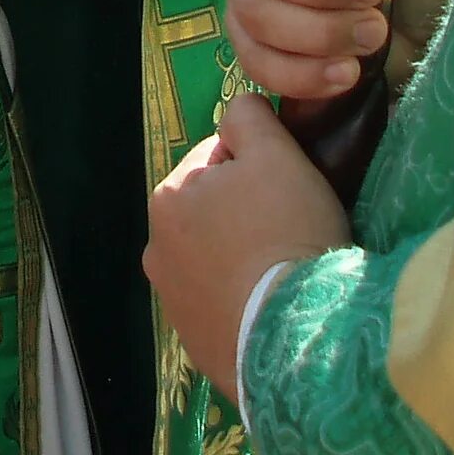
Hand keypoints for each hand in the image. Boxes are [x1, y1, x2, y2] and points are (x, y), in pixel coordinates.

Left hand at [145, 94, 351, 400]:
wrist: (297, 336)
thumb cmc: (286, 232)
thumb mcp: (276, 154)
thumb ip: (249, 118)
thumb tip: (239, 109)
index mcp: (167, 198)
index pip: (216, 160)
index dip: (258, 165)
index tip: (289, 188)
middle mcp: (156, 250)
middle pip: (213, 212)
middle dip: (245, 213)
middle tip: (291, 229)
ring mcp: (173, 303)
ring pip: (216, 260)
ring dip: (242, 258)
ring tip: (284, 271)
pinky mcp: (196, 345)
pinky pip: (225, 307)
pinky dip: (244, 302)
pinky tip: (274, 307)